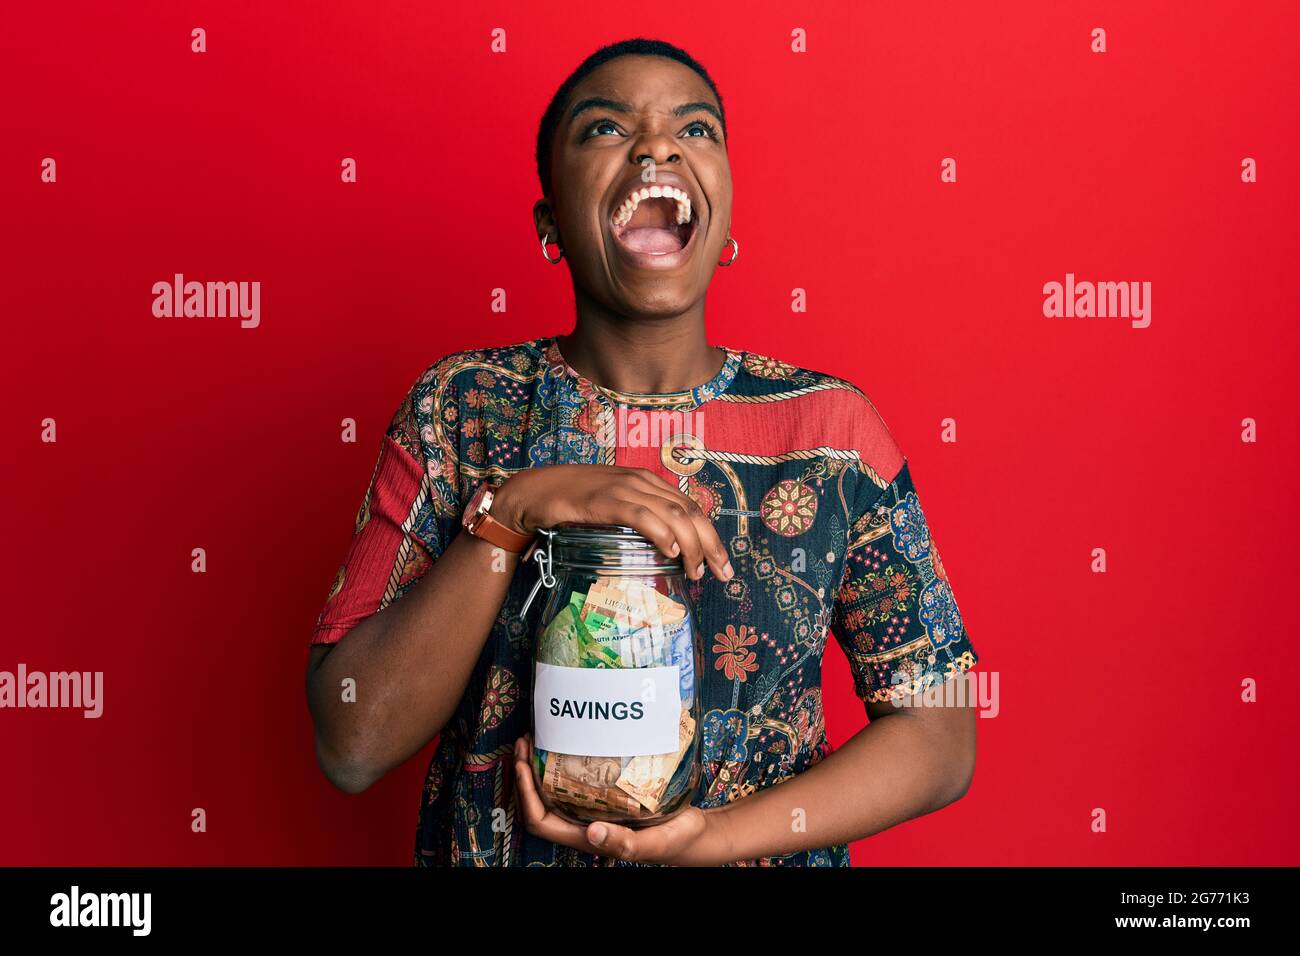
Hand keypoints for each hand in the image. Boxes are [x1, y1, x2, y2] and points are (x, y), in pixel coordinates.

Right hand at [492, 465, 731, 581]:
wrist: (535, 492)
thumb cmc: (573, 502)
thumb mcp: (615, 506)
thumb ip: (640, 518)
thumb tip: (666, 547)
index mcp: (647, 481)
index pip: (690, 507)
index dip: (710, 535)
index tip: (721, 563)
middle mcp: (641, 481)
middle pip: (690, 512)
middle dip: (711, 544)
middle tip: (723, 573)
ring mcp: (624, 489)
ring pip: (673, 515)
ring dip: (691, 546)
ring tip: (697, 571)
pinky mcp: (606, 501)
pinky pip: (642, 515)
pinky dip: (660, 532)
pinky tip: (671, 551)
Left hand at [513, 735, 732, 865]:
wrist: (695, 835)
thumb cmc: (673, 842)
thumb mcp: (651, 844)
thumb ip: (624, 843)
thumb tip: (592, 833)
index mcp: (587, 837)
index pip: (541, 821)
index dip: (525, 796)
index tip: (522, 764)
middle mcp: (584, 823)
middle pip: (541, 802)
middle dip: (527, 774)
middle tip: (526, 741)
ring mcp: (594, 809)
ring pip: (555, 790)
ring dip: (542, 766)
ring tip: (541, 737)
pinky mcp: (607, 796)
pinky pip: (577, 780)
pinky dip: (566, 762)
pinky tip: (573, 742)